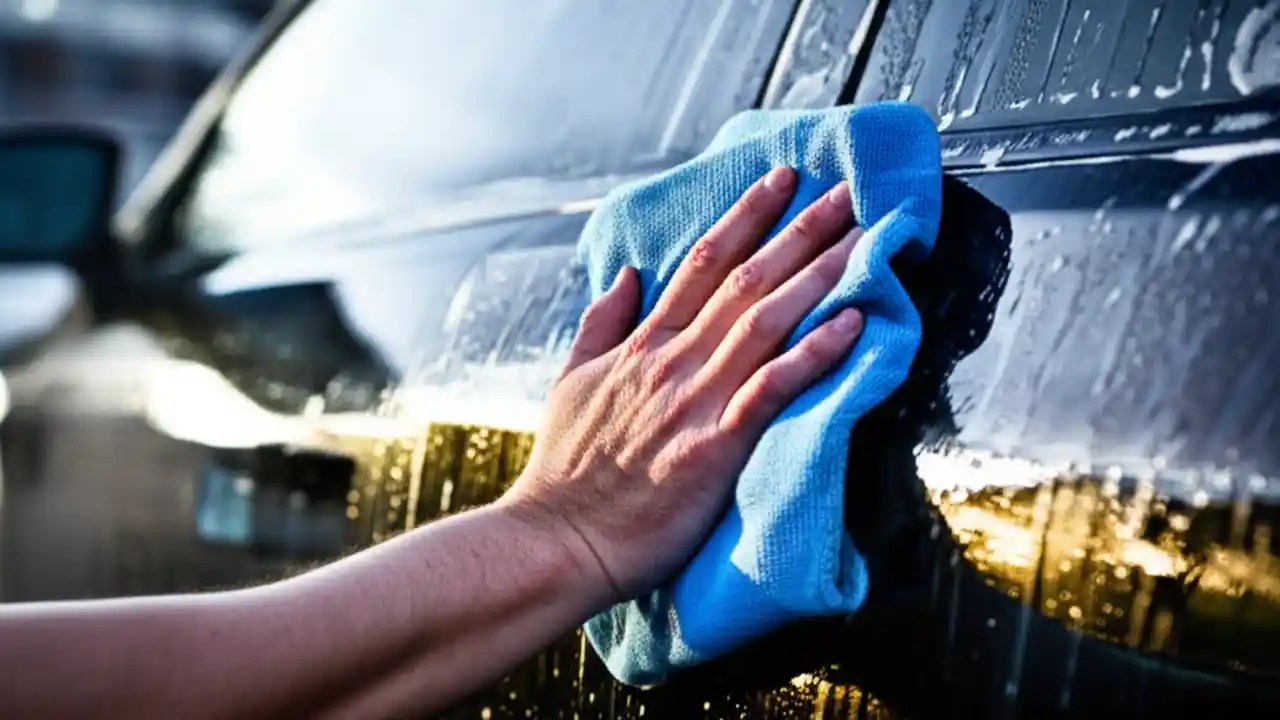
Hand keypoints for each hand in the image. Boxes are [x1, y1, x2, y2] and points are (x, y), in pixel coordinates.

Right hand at [502, 167, 864, 604]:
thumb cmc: (566, 472)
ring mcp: (695, 400)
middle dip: (799, 230)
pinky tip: (851, 323)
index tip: (781, 180)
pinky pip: (772, 388)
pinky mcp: (715, 446)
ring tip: (862, 238)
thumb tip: (625, 274)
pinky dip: (813, 352)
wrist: (558, 540)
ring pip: (764, 320)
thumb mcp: (570, 382)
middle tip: (845, 191)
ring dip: (816, 275)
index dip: (745, 216)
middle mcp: (673, 361)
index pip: (701, 262)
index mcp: (643, 345)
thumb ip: (601, 324)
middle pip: (745, 279)